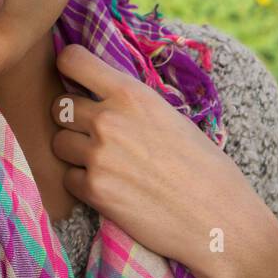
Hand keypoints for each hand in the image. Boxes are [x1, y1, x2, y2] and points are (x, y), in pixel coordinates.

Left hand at [49, 43, 277, 277]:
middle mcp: (109, 119)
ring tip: (105, 163)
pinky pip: (68, 178)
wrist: (219, 217)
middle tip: (94, 134)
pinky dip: (83, 184)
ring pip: (59, 143)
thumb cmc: (204, 166)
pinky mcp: (94, 190)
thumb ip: (130, 102)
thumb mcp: (169, 116)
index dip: (68, 68)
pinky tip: (112, 188)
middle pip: (59, 107)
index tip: (74, 79)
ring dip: (74, 153)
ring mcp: (98, 155)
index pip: (72, 60)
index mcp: (131, 93)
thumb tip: (99, 94)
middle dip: (71, 120)